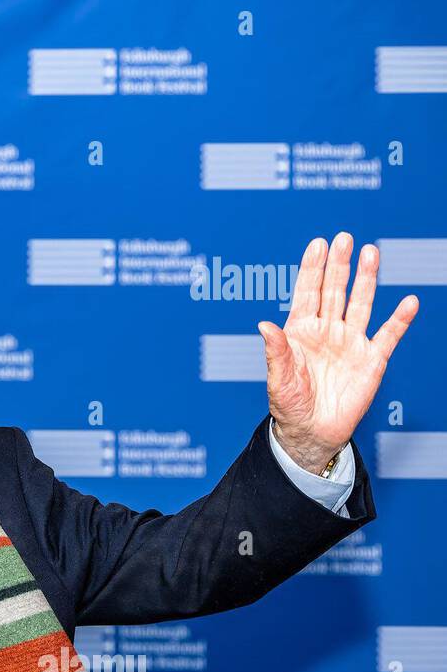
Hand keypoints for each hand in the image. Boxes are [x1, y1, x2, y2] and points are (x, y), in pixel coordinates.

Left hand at [259, 232, 417, 474]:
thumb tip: (265, 325)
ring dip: (366, 279)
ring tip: (371, 252)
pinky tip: (408, 302)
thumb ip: (276, 351)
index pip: (307, 293)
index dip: (312, 268)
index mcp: (301, 331)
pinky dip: (399, 320)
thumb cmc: (290, 405)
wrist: (311, 432)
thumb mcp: (278, 378)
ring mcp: (350, 342)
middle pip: (335, 290)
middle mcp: (327, 331)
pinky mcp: (371, 359)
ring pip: (361, 304)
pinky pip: (388, 335)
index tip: (317, 244)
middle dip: (339, 265)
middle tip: (344, 239)